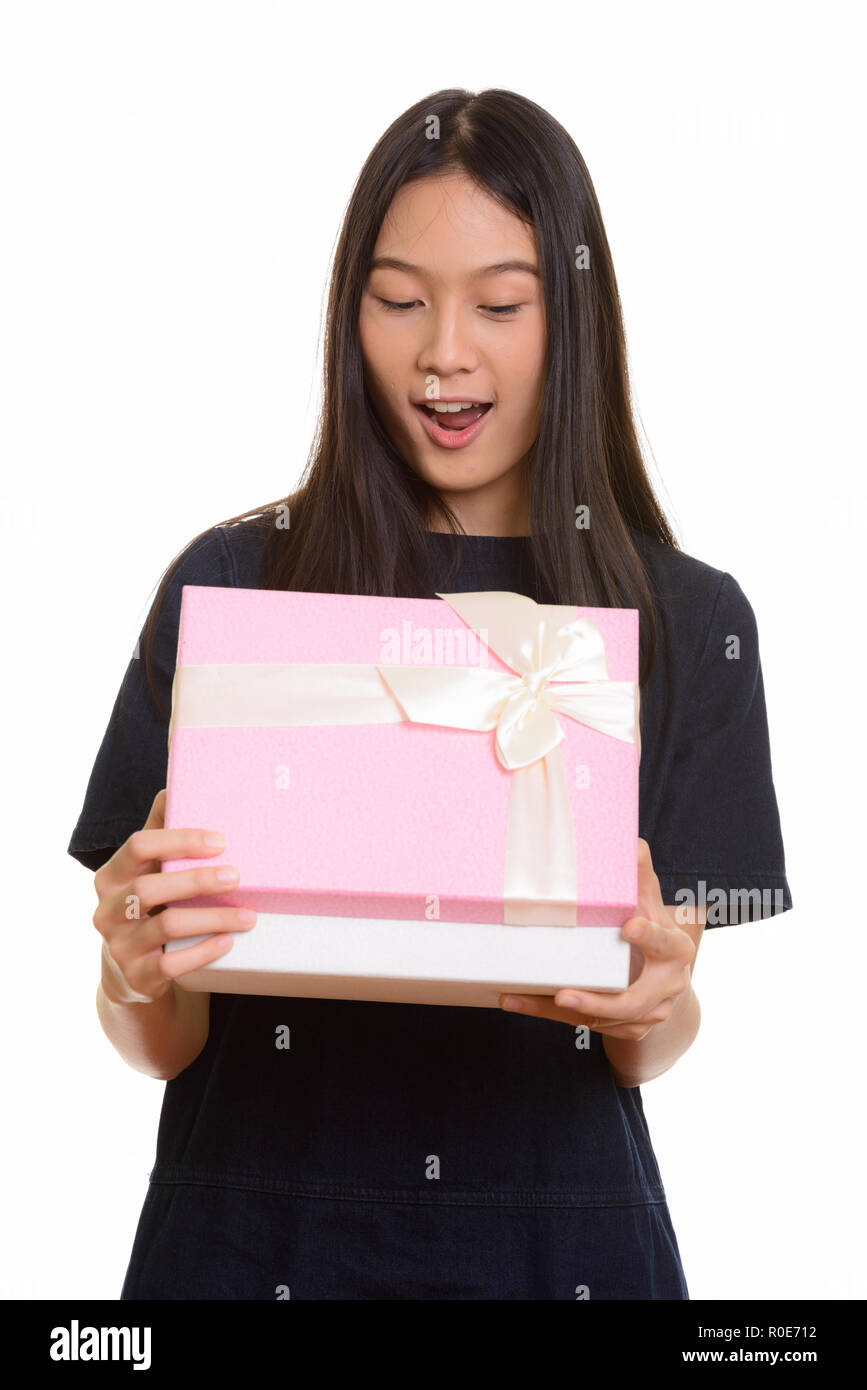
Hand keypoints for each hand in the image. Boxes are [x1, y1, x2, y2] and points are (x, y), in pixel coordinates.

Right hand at [92, 788, 256, 1004]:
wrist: (130, 971)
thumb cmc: (146, 906)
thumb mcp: (146, 871)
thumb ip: (158, 831)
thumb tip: (173, 784)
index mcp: (111, 876)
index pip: (138, 846)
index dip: (179, 840)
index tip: (220, 841)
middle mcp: (108, 910)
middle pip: (149, 889)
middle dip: (197, 880)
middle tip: (236, 876)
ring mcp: (120, 946)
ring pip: (165, 926)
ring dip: (212, 918)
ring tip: (248, 915)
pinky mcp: (137, 976)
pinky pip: (172, 965)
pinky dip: (203, 951)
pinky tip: (229, 942)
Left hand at [498, 838, 695, 1037]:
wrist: (666, 977)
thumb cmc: (651, 928)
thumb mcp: (649, 900)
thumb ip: (639, 874)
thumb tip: (630, 844)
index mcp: (675, 949)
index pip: (663, 942)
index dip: (648, 937)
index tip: (629, 926)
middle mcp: (666, 986)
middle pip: (633, 1000)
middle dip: (599, 1002)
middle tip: (564, 995)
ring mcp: (647, 1013)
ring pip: (601, 1018)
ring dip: (559, 1011)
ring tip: (519, 997)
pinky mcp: (626, 1028)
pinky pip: (583, 1025)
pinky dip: (548, 1014)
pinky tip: (517, 1002)